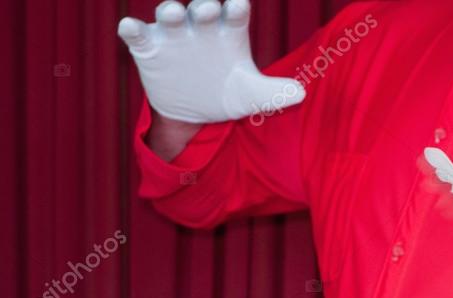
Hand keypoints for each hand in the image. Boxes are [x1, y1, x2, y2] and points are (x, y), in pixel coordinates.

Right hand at [118, 0, 304, 123]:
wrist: (198, 112)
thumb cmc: (229, 93)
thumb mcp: (253, 96)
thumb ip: (275, 93)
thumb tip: (301, 95)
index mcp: (229, 32)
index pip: (236, 14)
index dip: (237, 8)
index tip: (239, 5)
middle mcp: (201, 28)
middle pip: (203, 10)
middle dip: (205, 8)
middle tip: (209, 9)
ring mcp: (174, 35)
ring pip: (169, 15)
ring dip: (170, 12)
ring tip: (172, 14)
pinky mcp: (149, 48)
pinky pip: (138, 34)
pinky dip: (132, 29)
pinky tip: (130, 28)